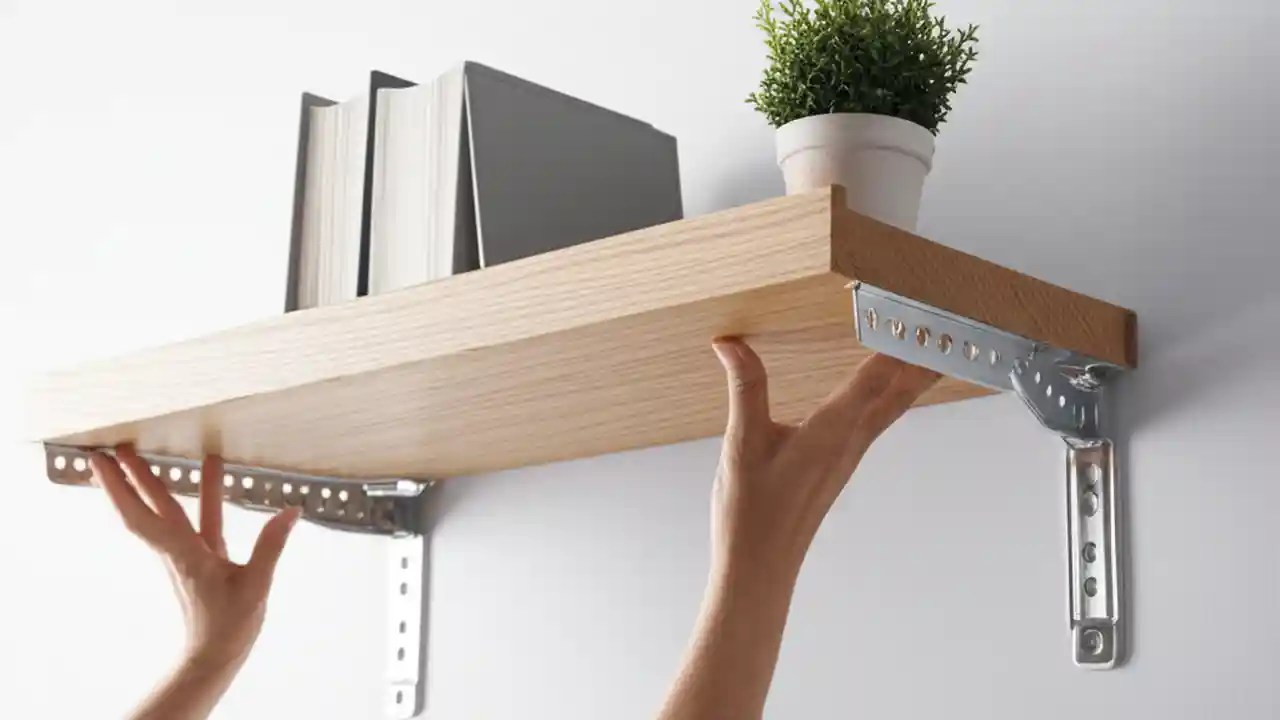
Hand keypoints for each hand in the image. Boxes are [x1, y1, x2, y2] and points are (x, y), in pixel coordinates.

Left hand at [89, 446, 299, 670]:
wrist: (215, 654)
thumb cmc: (228, 624)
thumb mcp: (255, 584)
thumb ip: (271, 545)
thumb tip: (289, 511)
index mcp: (183, 552)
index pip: (142, 515)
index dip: (120, 487)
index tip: (101, 461)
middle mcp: (178, 549)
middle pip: (148, 507)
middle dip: (130, 477)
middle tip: (114, 447)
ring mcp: (189, 553)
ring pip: (169, 511)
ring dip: (156, 485)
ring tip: (148, 456)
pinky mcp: (203, 559)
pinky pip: (193, 521)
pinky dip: (196, 499)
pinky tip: (206, 483)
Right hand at [709, 338, 939, 576]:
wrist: (759, 567)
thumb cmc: (752, 515)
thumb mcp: (743, 443)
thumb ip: (745, 389)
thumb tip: (732, 345)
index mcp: (832, 430)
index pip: (877, 374)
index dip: (900, 340)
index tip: (920, 310)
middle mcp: (849, 441)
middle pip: (899, 389)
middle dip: (924, 355)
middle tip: (949, 323)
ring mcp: (848, 455)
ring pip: (892, 405)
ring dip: (912, 375)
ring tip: (931, 347)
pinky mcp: (839, 464)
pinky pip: (876, 420)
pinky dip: (889, 395)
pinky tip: (884, 390)